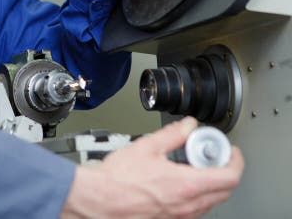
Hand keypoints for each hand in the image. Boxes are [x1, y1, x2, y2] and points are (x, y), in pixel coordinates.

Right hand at [62, 117, 243, 217]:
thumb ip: (172, 134)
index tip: (231, 152)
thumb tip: (187, 126)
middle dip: (224, 173)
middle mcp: (188, 204)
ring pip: (209, 203)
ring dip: (209, 186)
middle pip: (224, 192)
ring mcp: (180, 216)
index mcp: (187, 185)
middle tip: (213, 159)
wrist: (99, 200)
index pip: (229, 177)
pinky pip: (193, 211)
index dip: (235, 162)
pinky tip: (177, 185)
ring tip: (193, 170)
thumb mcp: (146, 147)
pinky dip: (194, 196)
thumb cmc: (117, 179)